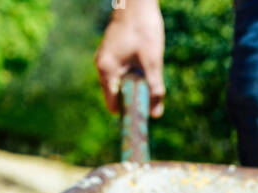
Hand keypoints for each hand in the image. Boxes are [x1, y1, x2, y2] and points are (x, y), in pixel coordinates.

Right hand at [95, 0, 164, 117]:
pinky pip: (122, 74)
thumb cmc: (143, 28)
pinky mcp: (112, 55)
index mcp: (107, 70)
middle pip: (117, 97)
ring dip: (135, 86)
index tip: (143, 115)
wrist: (137, 1)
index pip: (113, 105)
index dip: (128, 113)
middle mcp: (102, 67)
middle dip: (133, 100)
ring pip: (120, 85)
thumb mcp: (153, 61)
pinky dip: (133, 76)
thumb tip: (155, 116)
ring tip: (148, 75)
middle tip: (150, 97)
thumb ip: (154, 89)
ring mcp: (106, 60)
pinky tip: (144, 66)